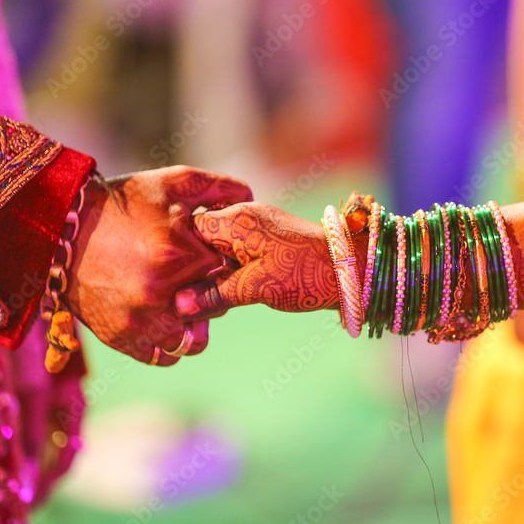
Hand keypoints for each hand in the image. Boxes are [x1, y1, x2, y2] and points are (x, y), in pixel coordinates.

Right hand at [66, 166, 251, 364]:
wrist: (60, 227)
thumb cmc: (123, 202)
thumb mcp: (174, 182)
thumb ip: (221, 188)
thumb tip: (252, 197)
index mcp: (181, 255)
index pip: (231, 272)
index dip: (226, 263)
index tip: (213, 256)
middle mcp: (163, 294)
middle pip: (216, 306)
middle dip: (211, 291)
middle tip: (194, 275)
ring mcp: (141, 321)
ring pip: (193, 339)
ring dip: (194, 322)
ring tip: (180, 299)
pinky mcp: (121, 338)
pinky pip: (164, 356)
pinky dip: (168, 340)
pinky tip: (162, 316)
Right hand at [179, 202, 340, 316]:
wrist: (353, 270)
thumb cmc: (306, 274)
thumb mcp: (256, 288)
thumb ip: (214, 294)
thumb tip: (178, 305)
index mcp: (236, 221)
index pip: (189, 230)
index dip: (178, 256)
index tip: (170, 284)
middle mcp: (244, 218)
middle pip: (202, 240)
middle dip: (193, 268)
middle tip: (186, 299)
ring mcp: (257, 229)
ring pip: (219, 249)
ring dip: (211, 274)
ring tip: (204, 301)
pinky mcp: (269, 242)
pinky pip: (236, 254)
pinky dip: (228, 273)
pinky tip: (225, 295)